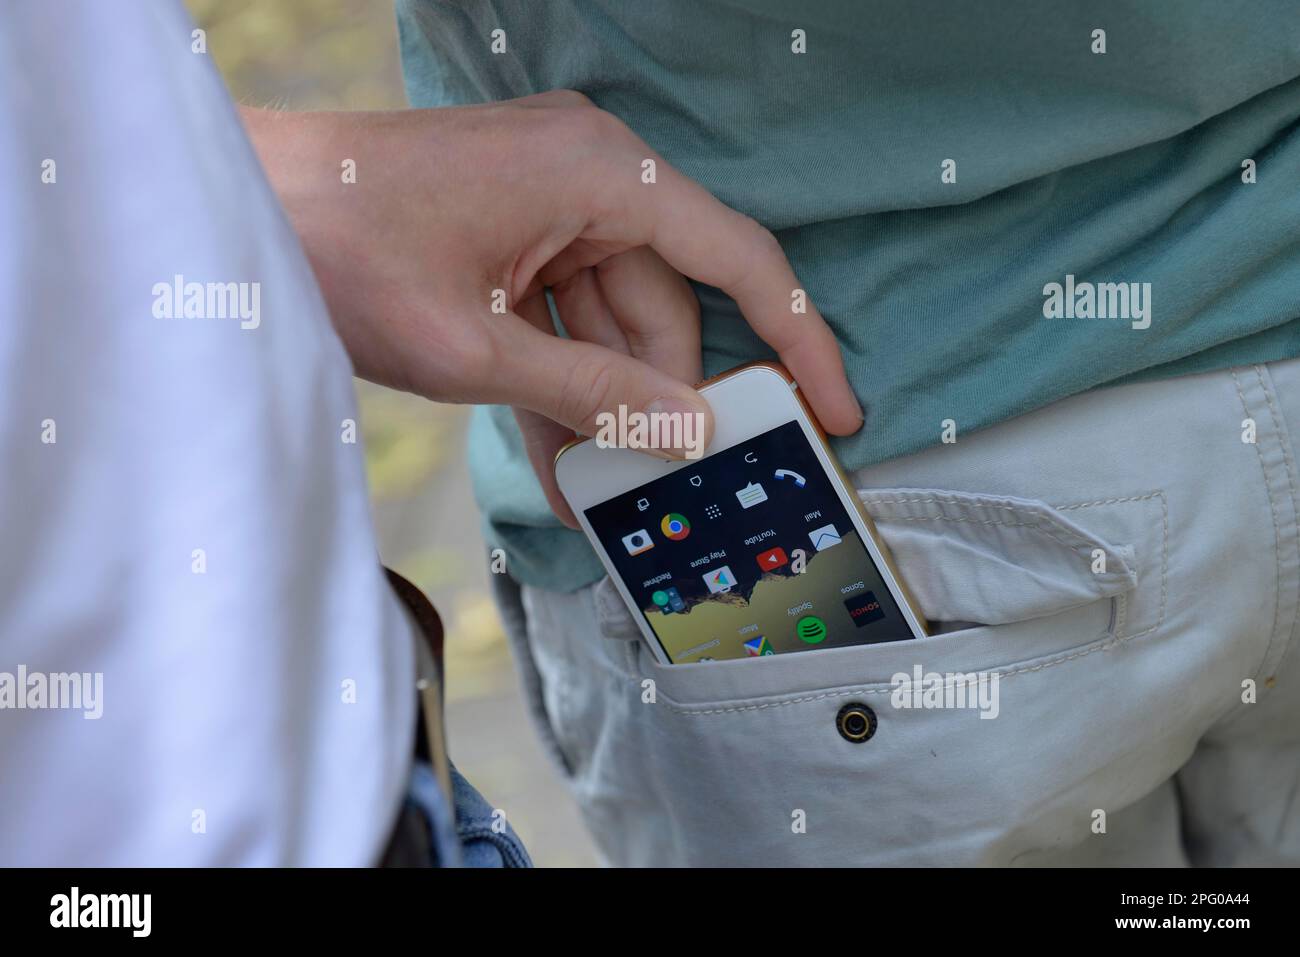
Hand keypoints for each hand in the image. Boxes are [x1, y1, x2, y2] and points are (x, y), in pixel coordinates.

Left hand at [242, 92, 861, 524]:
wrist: (234, 213)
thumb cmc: (339, 251)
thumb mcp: (477, 347)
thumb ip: (592, 393)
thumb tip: (687, 436)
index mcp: (599, 172)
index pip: (736, 258)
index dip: (797, 338)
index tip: (832, 408)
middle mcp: (587, 175)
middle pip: (666, 307)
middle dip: (662, 403)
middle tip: (668, 488)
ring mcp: (546, 205)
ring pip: (612, 325)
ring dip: (605, 407)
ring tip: (602, 493)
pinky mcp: (512, 237)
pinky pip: (562, 320)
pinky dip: (562, 383)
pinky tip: (564, 459)